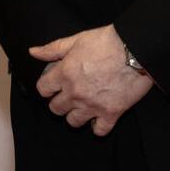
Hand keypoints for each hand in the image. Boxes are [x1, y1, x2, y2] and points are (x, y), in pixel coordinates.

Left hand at [30, 24, 153, 135]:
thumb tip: (33, 52)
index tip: (53, 85)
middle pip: (56, 108)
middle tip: (68, 95)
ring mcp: (92, 106)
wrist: (136, 49)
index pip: (43, 90)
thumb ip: (53, 49)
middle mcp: (75, 93)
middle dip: (59, 102)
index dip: (47, 87)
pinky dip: (97, 126)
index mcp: (64, 74)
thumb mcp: (76, 39)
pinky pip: (99, 130)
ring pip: (73, 122)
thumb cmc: (107, 41)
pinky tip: (98, 118)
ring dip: (75, 115)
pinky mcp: (111, 113)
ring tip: (82, 107)